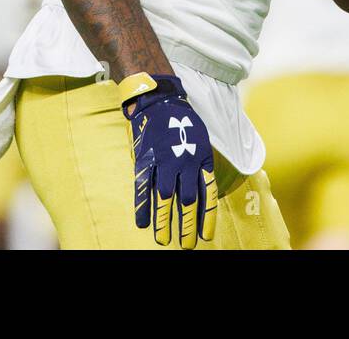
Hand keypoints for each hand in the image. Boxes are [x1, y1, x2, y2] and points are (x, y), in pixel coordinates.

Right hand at [119, 72, 217, 247]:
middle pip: (187, 200)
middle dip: (186, 225)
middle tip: (186, 246)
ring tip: (163, 240)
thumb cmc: (185, 125)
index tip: (206, 236)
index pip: (207, 194)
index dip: (207, 217)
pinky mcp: (146, 160)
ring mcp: (164, 161)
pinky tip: (142, 223)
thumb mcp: (202, 144)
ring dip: (164, 222)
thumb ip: (202, 168)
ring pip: (165, 198)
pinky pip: (144, 187)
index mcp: (202, 159)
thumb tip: (201, 196)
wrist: (162, 103)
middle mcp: (185, 162)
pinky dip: (142, 206)